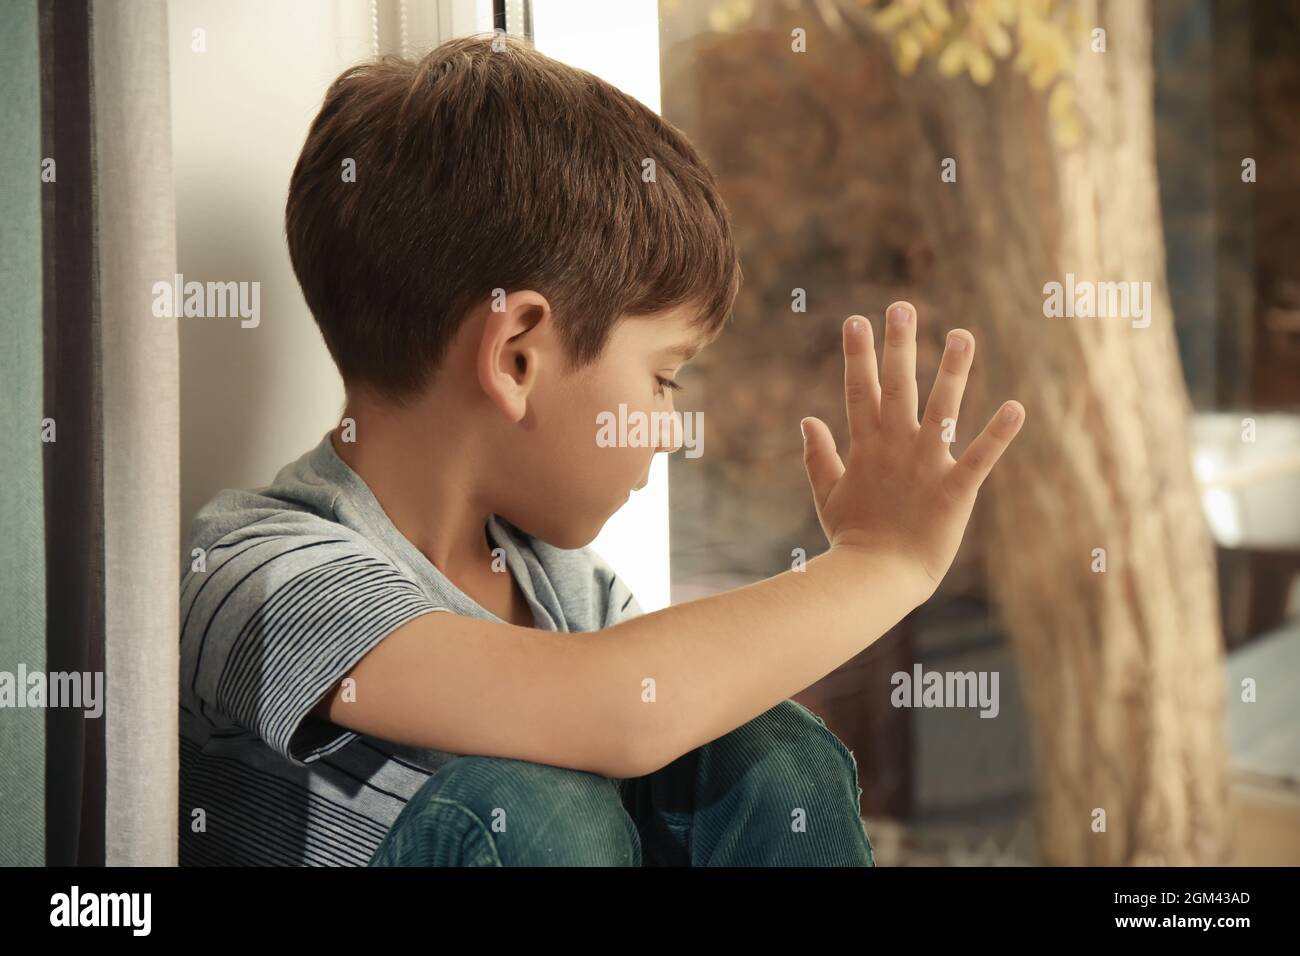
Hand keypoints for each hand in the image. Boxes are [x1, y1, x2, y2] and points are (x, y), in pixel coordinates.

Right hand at [800, 301, 1023, 596]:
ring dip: (953, 370)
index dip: (858, 354)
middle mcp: (895, 448)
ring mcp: (925, 466)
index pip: (860, 391)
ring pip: (942, 408)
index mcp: (866, 448)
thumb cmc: (851, 540)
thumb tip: (808, 419)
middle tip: (903, 308)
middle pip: (898, 386)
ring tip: (963, 334)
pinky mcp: (954, 490)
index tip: (857, 321)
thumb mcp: (828, 494)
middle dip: (900, 345)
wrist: (874, 580)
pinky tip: (1016, 407)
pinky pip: (979, 457)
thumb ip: (818, 456)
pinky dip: (998, 434)